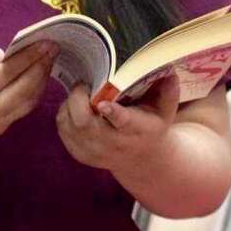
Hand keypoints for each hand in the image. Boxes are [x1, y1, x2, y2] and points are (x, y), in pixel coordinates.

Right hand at [0, 44, 55, 151]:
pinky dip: (31, 94)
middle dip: (40, 68)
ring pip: (26, 103)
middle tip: (53, 49)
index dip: (28, 58)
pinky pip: (20, 111)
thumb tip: (0, 54)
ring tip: (48, 62)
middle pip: (23, 89)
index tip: (44, 43)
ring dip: (40, 82)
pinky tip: (34, 80)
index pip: (6, 74)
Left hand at [56, 74, 180, 173]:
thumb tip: (168, 70)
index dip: (113, 113)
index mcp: (137, 129)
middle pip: (85, 123)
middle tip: (83, 85)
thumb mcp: (165, 109)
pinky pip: (62, 131)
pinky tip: (74, 108)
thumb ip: (167, 91)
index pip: (123, 121)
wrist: (141, 159)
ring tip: (80, 94)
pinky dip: (64, 115)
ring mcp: (94, 152)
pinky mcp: (80, 154)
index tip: (103, 103)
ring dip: (69, 105)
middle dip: (78, 99)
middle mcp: (114, 143)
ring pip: (70, 126)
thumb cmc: (152, 125)